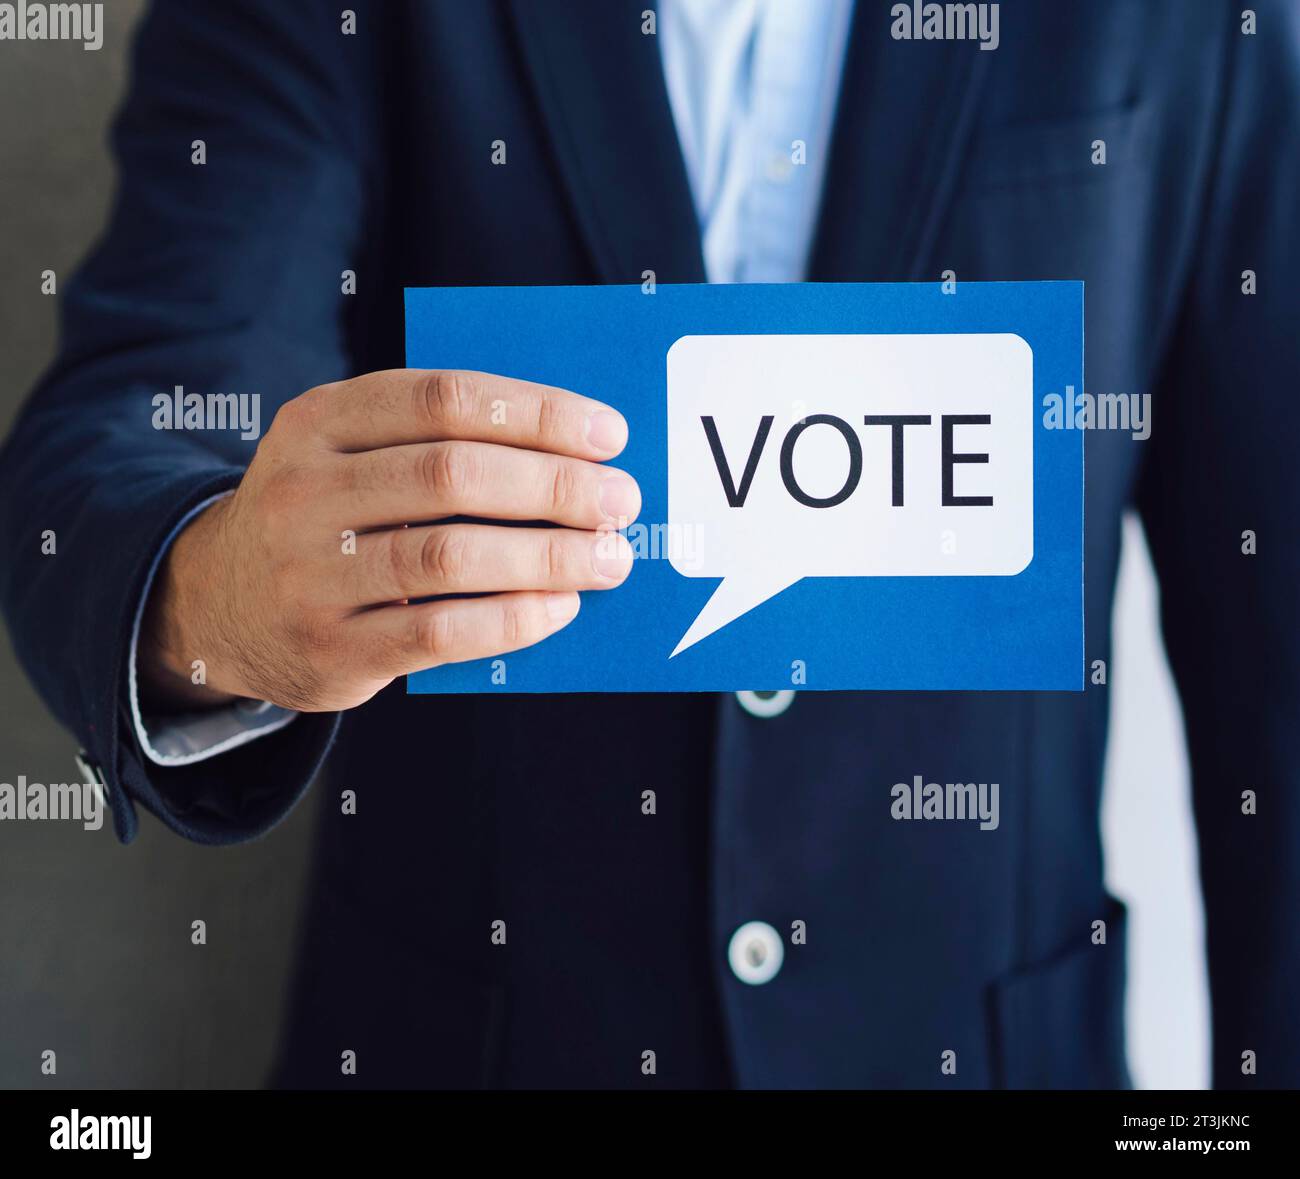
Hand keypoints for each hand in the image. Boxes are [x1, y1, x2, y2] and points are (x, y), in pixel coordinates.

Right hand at [138, 370, 638, 710]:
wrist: (218, 603)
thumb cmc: (326, 516)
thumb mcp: (350, 454)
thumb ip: (437, 442)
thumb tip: (574, 454)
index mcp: (320, 420)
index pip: (445, 399)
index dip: (537, 413)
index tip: (609, 435)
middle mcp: (304, 490)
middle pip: (453, 475)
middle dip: (555, 486)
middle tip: (621, 501)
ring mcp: (309, 574)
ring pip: (449, 556)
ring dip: (548, 557)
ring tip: (609, 559)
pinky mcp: (329, 648)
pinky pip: (439, 631)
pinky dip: (513, 618)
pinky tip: (561, 608)